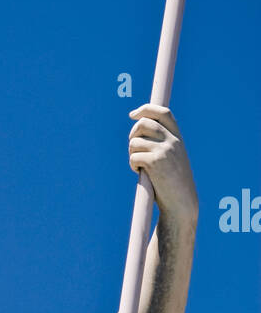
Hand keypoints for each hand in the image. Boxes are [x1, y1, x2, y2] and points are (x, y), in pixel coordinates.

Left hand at [128, 104, 197, 221]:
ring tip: (139, 165)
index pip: (163, 112)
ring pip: (135, 141)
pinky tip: (140, 173)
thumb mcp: (172, 159)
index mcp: (178, 138)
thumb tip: (138, 133)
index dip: (146, 109)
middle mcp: (173, 141)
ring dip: (132, 153)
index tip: (132, 115)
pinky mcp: (156, 162)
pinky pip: (134, 156)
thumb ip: (162, 144)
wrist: (181, 202)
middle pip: (144, 123)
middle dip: (132, 134)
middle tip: (133, 148)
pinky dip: (133, 165)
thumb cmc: (173, 183)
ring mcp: (165, 150)